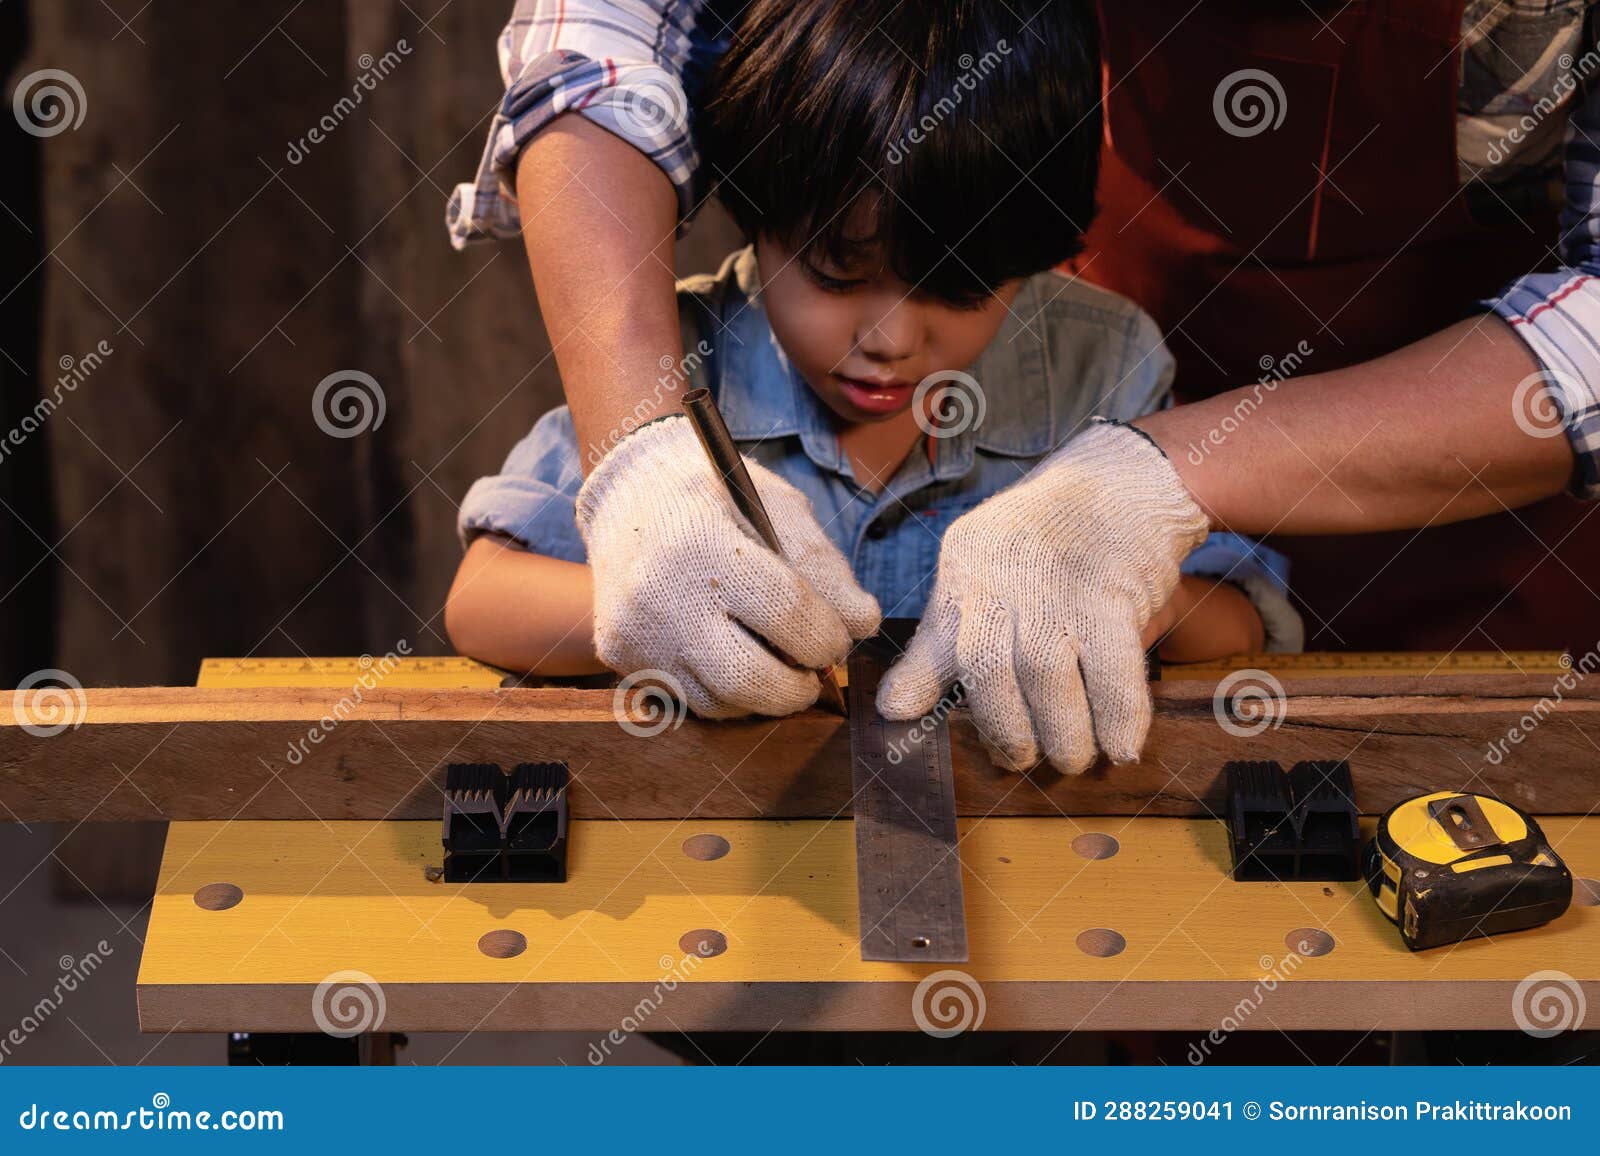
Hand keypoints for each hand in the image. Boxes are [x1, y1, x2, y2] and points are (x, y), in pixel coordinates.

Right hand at [577, 416, 880, 716]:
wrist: (627, 492)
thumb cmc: (715, 495)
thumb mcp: (775, 505)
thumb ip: (822, 564)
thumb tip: (862, 624)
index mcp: (703, 544)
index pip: (786, 614)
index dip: (828, 638)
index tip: (838, 640)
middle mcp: (662, 595)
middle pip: (749, 678)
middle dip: (798, 688)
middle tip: (813, 674)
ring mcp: (636, 633)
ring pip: (720, 702)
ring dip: (763, 696)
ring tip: (777, 666)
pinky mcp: (621, 656)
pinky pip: (688, 700)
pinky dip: (725, 694)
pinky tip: (735, 661)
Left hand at [876, 420, 1208, 772]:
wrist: (1126, 482)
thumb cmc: (1046, 544)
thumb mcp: (983, 572)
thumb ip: (942, 640)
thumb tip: (893, 708)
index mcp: (966, 563)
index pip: (936, 633)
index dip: (918, 679)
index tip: (897, 714)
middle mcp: (1004, 570)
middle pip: (987, 664)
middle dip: (1004, 729)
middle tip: (1018, 759)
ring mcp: (1059, 582)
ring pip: (1046, 676)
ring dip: (1062, 734)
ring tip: (1070, 758)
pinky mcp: (1115, 594)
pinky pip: (1115, 670)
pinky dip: (1118, 717)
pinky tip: (1122, 747)